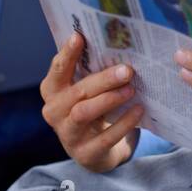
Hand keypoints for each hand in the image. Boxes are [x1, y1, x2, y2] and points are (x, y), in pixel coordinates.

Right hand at [40, 32, 143, 172]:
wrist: (97, 151)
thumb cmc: (93, 109)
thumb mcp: (88, 90)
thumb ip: (92, 70)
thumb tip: (114, 42)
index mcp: (53, 91)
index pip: (58, 70)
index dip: (67, 54)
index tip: (79, 36)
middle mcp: (55, 112)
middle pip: (77, 91)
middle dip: (102, 79)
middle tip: (127, 70)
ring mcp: (68, 135)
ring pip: (84, 112)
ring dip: (109, 99)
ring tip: (131, 89)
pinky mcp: (85, 153)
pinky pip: (105, 137)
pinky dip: (123, 123)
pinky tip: (139, 110)